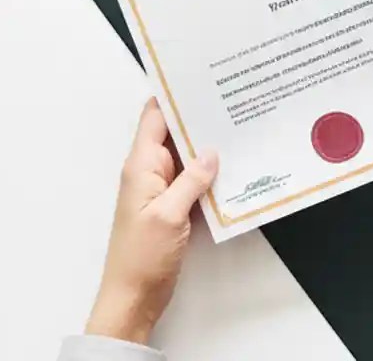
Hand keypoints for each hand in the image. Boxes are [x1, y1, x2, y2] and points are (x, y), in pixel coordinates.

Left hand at [85, 98, 218, 344]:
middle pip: (174, 133)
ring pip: (188, 157)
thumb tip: (211, 151)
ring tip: (239, 126)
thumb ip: (192, 180)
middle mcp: (150, 172)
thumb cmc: (142, 256)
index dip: (173, 94)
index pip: (154, 117)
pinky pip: (194, 181)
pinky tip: (234, 166)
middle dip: (199, 117)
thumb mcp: (170, 214)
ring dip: (208, 146)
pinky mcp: (174, 207)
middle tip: (232, 98)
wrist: (133, 297)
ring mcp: (162, 190)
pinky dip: (210, 173)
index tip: (198, 75)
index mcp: (141, 166)